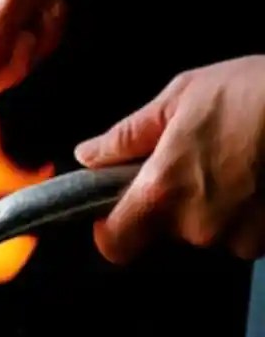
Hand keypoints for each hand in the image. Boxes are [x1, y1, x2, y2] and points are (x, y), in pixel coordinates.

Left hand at [74, 55, 264, 262]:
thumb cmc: (253, 91)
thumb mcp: (179, 98)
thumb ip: (127, 136)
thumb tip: (89, 155)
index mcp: (162, 192)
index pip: (115, 244)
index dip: (112, 230)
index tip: (116, 209)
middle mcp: (199, 225)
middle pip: (167, 232)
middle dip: (174, 203)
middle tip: (195, 161)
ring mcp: (242, 236)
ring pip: (211, 230)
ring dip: (216, 206)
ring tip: (236, 162)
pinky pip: (247, 231)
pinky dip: (249, 210)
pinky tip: (259, 174)